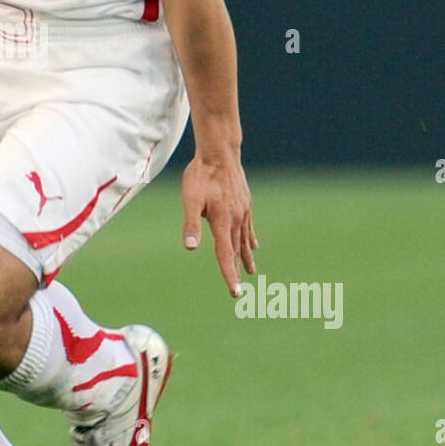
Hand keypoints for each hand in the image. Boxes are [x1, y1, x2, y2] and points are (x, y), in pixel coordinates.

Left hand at [181, 154, 257, 297]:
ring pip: (245, 240)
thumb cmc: (201, 174)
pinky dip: (250, 239)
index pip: (226, 255)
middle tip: (238, 292)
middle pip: (236, 251)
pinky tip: (254, 245)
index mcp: (223, 222)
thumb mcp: (190, 199)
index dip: (230, 276)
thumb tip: (190, 248)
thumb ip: (191, 224)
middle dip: (237, 271)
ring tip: (251, 272)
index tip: (235, 293)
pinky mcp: (245, 203)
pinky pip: (249, 226)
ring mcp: (243, 211)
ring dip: (246, 257)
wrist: (220, 152)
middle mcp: (237, 219)